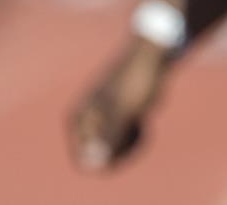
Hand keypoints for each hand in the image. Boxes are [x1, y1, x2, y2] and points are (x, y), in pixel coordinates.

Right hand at [68, 37, 168, 172]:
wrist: (150, 62)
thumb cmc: (134, 82)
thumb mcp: (123, 112)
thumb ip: (107, 138)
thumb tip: (92, 165)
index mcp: (77, 121)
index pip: (84, 162)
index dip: (109, 160)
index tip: (125, 141)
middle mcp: (84, 125)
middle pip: (101, 162)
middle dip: (122, 151)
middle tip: (134, 127)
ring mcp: (100, 125)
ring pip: (114, 155)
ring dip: (131, 145)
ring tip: (138, 122)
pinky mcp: (115, 124)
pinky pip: (123, 146)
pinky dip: (135, 139)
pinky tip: (141, 122)